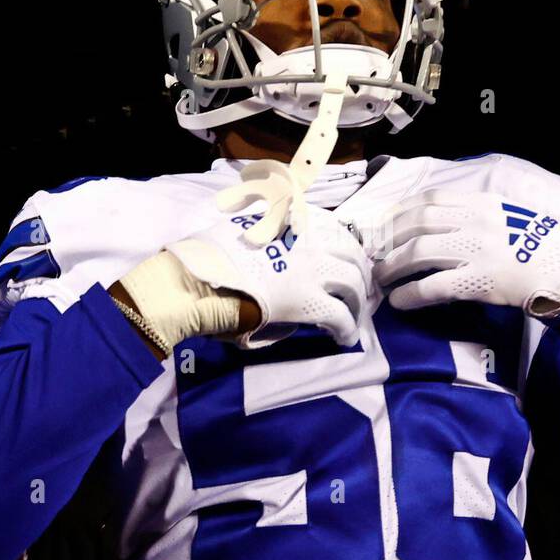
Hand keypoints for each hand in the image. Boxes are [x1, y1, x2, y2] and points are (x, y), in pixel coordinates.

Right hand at [165, 204, 371, 347]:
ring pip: (353, 284)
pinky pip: (341, 316)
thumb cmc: (211, 257)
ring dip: (358, 301)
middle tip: (360, 290)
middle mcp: (309, 240)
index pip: (335, 228)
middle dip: (360, 273)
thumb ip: (271, 234)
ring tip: (355, 316)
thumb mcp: (245, 230)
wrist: (198, 280)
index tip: (346, 258)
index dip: (345, 246)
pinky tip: (345, 339)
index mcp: (293, 219)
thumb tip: (284, 252)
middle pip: (352, 255)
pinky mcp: (309, 301)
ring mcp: (312, 271)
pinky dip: (348, 329)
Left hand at [361, 189, 559, 319]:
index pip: (430, 201)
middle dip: (389, 239)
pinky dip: (411, 294)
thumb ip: (477, 215)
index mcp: (482, 203)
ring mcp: (476, 251)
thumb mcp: (508, 216)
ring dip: (393, 267)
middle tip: (376, 255)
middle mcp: (475, 222)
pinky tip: (399, 302)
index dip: (400, 212)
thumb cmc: (541, 245)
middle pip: (417, 224)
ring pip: (419, 252)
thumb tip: (442, 225)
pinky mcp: (479, 281)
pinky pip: (434, 286)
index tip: (386, 225)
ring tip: (382, 280)